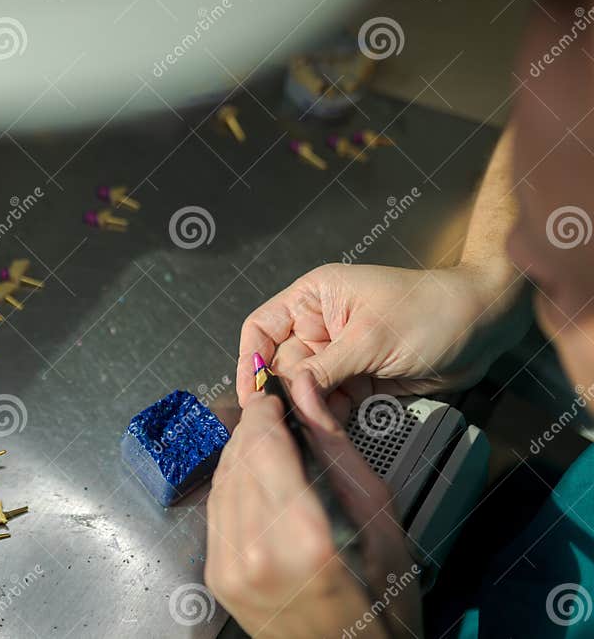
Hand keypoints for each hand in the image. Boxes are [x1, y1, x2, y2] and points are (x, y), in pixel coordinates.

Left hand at [205, 372, 422, 637]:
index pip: (263, 447)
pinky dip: (233, 483)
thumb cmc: (383, 599)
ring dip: (241, 452)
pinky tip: (254, 477)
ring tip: (268, 440)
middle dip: (254, 428)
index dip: (265, 411)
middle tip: (275, 411)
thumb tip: (307, 391)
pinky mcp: (216, 577)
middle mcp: (255, 554)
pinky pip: (216, 510)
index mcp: (304, 541)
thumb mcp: (377, 516)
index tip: (275, 394)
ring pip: (221, 480)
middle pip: (238, 459)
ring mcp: (228, 569)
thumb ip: (335, 448)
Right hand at [235, 262, 529, 407]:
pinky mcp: (359, 380)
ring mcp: (339, 355)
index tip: (252, 398)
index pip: (262, 328)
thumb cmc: (431, 311)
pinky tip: (333, 436)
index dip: (251, 362)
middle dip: (288, 397)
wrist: (486, 327)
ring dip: (310, 413)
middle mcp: (320, 326)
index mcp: (313, 299)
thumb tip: (290, 396)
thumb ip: (326, 369)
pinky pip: (332, 404)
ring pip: (307, 391)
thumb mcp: (372, 337)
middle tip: (292, 427)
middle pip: (284, 367)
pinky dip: (331, 421)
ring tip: (315, 437)